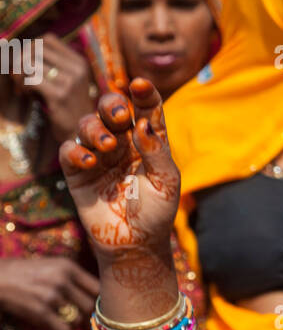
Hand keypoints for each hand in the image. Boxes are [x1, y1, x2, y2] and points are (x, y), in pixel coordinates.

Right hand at [0, 255, 97, 329]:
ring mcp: (52, 296)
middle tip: (95, 327)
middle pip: (90, 305)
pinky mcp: (41, 311)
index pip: (97, 287)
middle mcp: (63, 280)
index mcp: (68, 267)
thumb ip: (72, 277)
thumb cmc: (25, 272)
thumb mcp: (51, 266)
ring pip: (79, 319)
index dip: (103, 302)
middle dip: (93, 319)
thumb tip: (95, 294)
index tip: (104, 311)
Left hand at [16, 35, 95, 143]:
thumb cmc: (66, 108)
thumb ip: (47, 66)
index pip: (48, 40)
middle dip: (20, 60)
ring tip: (21, 87)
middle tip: (18, 76)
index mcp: (79, 62)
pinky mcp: (59, 96)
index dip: (30, 47)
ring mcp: (69, 82)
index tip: (26, 64)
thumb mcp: (63, 82)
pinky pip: (30, 80)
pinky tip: (26, 95)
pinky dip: (22, 85)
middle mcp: (77, 69)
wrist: (80, 135)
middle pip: (37, 48)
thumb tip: (18, 52)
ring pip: (31, 63)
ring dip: (19, 74)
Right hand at [58, 79, 179, 274]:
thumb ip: (156, 150)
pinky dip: (76, 150)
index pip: (146, 108)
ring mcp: (98, 155)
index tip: (140, 85)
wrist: (136, 244)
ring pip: (88, 125)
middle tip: (120, 114)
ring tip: (108, 145)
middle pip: (110, 109)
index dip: (143, 94)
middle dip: (112, 104)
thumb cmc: (157, 212)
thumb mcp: (166, 181)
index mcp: (147, 140)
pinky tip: (90, 161)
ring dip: (95, 129)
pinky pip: (69, 151)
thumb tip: (142, 123)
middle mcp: (122, 142)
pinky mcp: (78, 172)